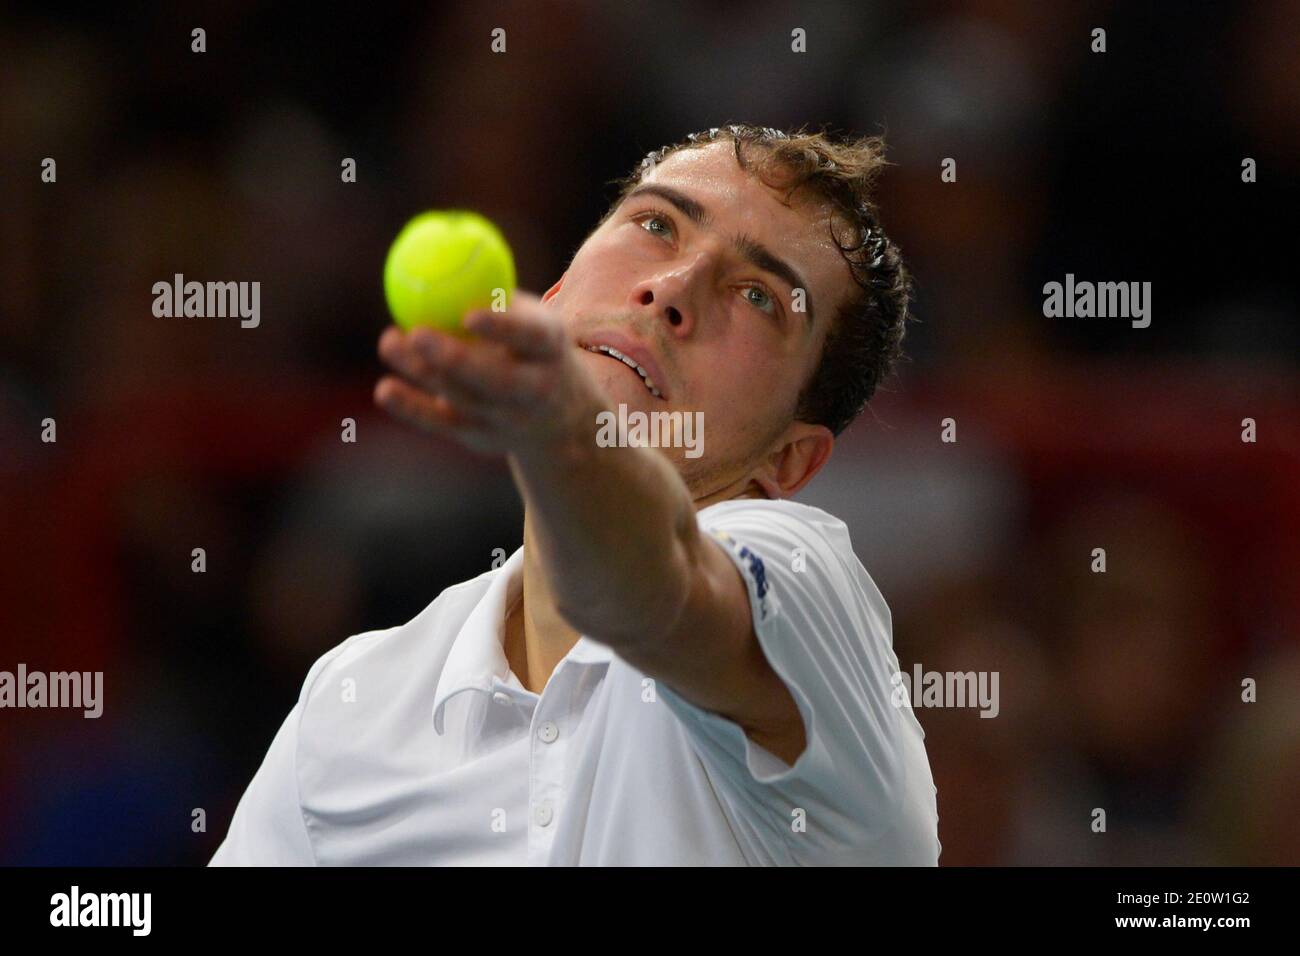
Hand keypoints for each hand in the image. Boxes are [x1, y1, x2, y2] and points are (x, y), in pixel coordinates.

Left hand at [374, 291, 602, 456]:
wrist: (561, 419)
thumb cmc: (534, 350)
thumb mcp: (533, 320)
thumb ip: (497, 296)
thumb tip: (448, 245)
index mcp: (551, 351)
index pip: (531, 339)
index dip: (502, 328)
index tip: (469, 314)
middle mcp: (534, 390)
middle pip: (495, 380)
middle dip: (456, 359)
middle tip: (418, 334)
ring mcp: (507, 419)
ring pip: (460, 397)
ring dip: (421, 371)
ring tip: (390, 341)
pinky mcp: (480, 437)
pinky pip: (442, 423)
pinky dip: (412, 407)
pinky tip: (386, 388)